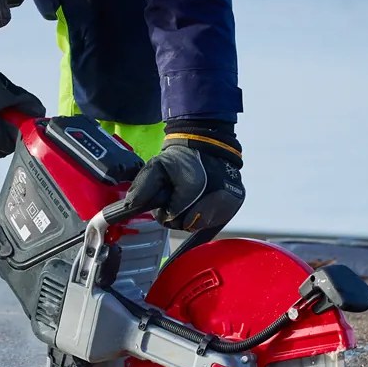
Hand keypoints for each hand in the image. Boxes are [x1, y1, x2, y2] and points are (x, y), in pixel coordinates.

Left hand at [123, 122, 244, 231]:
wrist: (208, 142)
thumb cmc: (180, 157)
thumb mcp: (156, 166)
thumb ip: (143, 186)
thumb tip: (131, 205)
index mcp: (193, 188)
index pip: (172, 219)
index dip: (166, 210)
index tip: (167, 196)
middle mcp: (214, 196)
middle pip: (187, 224)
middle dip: (179, 213)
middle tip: (179, 196)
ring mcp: (228, 200)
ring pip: (202, 224)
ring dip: (193, 215)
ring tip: (192, 197)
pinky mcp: (236, 201)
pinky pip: (217, 219)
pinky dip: (208, 214)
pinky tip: (204, 200)